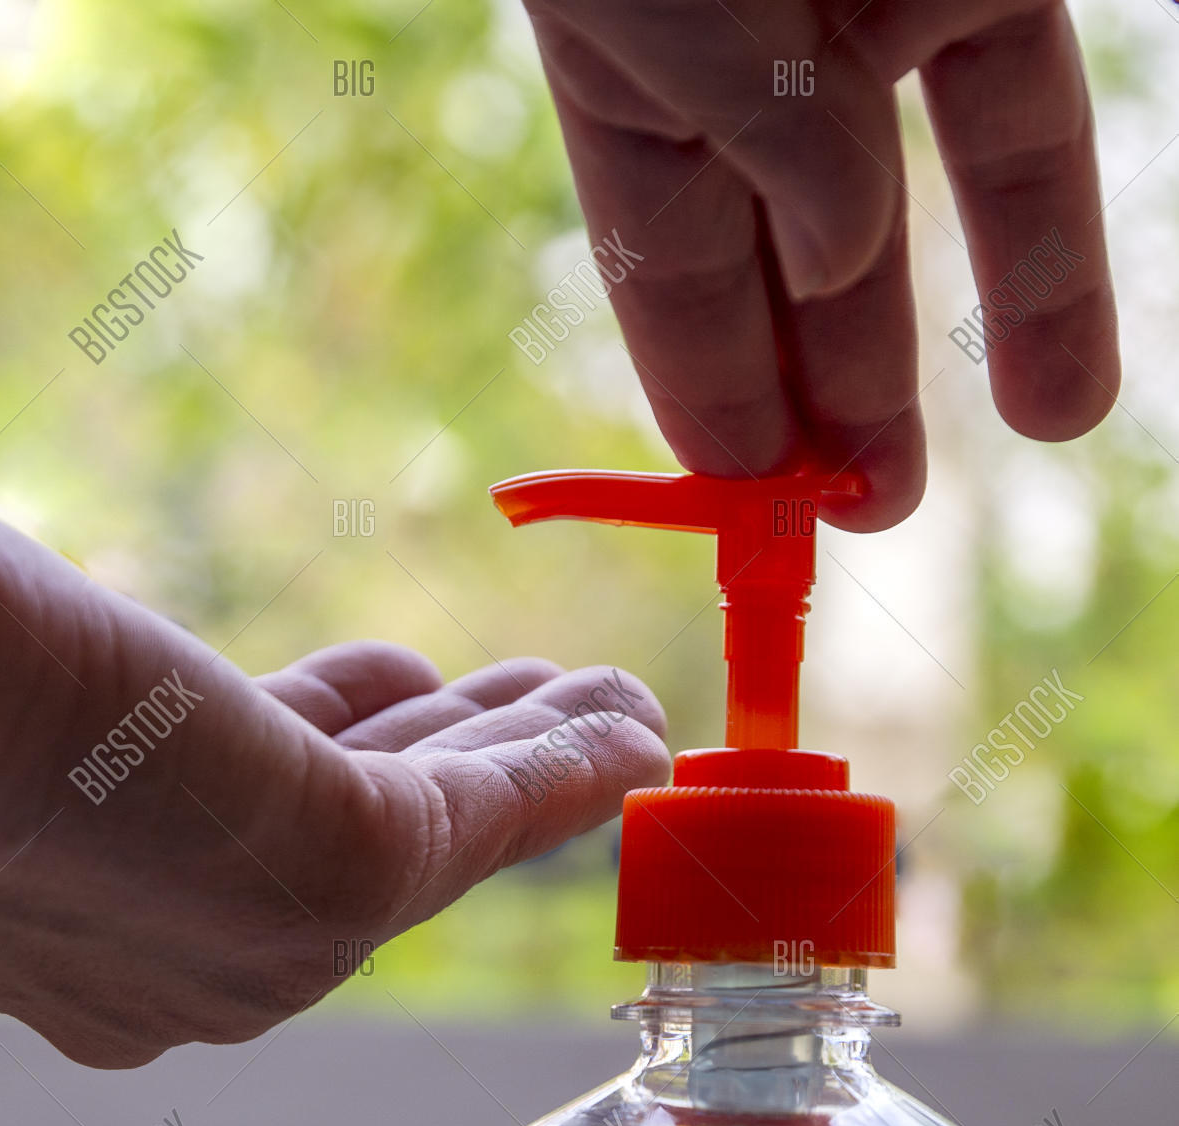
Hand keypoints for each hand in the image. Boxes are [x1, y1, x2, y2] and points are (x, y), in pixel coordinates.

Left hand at [0, 440, 667, 1066]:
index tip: (414, 702)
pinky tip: (623, 728)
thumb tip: (250, 704)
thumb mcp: (45, 708)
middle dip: (470, 761)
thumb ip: (158, 734)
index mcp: (118, 940)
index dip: (364, 757)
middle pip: (372, 837)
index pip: (270, 835)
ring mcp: (273, 935)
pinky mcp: (336, 870)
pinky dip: (568, 766)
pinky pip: (490, 813)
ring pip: (443, 824)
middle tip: (545, 705)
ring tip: (603, 705)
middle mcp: (198, 971)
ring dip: (537, 754)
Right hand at [525, 0, 1119, 529]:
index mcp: (633, 91)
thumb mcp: (677, 16)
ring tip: (917, 489)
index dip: (706, 410)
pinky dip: (1040, 247)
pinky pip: (1023, 120)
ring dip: (923, 362)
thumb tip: (844, 270)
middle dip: (815, 409)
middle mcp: (745, 71)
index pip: (669, 287)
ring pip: (908, 216)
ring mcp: (865, 19)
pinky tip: (1049, 383)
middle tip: (841, 520)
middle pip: (789, 277)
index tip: (738, 515)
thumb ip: (764, 139)